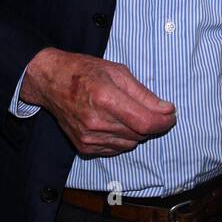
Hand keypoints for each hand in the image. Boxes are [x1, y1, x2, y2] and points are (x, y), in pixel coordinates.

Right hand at [20, 47, 176, 156]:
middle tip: (151, 109)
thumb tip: (167, 110)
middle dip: (152, 123)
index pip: (145, 122)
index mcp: (105, 98)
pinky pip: (116, 149)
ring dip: (137, 131)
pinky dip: (122, 138)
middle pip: (140, 134)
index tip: (171, 114)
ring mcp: (89, 138)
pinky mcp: (84, 148)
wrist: (51, 82)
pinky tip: (114, 122)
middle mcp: (96, 122)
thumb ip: (144, 94)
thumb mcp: (117, 72)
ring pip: (130, 143)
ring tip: (127, 112)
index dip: (164, 121)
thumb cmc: (85, 71)